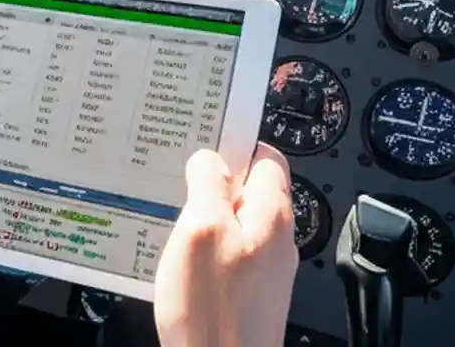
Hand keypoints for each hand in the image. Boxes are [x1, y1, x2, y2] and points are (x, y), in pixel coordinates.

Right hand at [153, 144, 297, 346]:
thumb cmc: (212, 310)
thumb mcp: (200, 229)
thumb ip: (208, 185)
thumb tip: (209, 159)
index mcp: (271, 214)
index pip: (265, 156)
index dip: (234, 145)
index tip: (203, 145)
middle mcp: (277, 238)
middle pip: (249, 189)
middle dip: (214, 184)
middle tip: (180, 192)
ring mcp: (266, 267)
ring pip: (236, 221)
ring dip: (206, 219)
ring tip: (177, 229)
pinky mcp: (251, 292)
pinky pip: (230, 252)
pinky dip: (207, 249)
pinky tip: (183, 263)